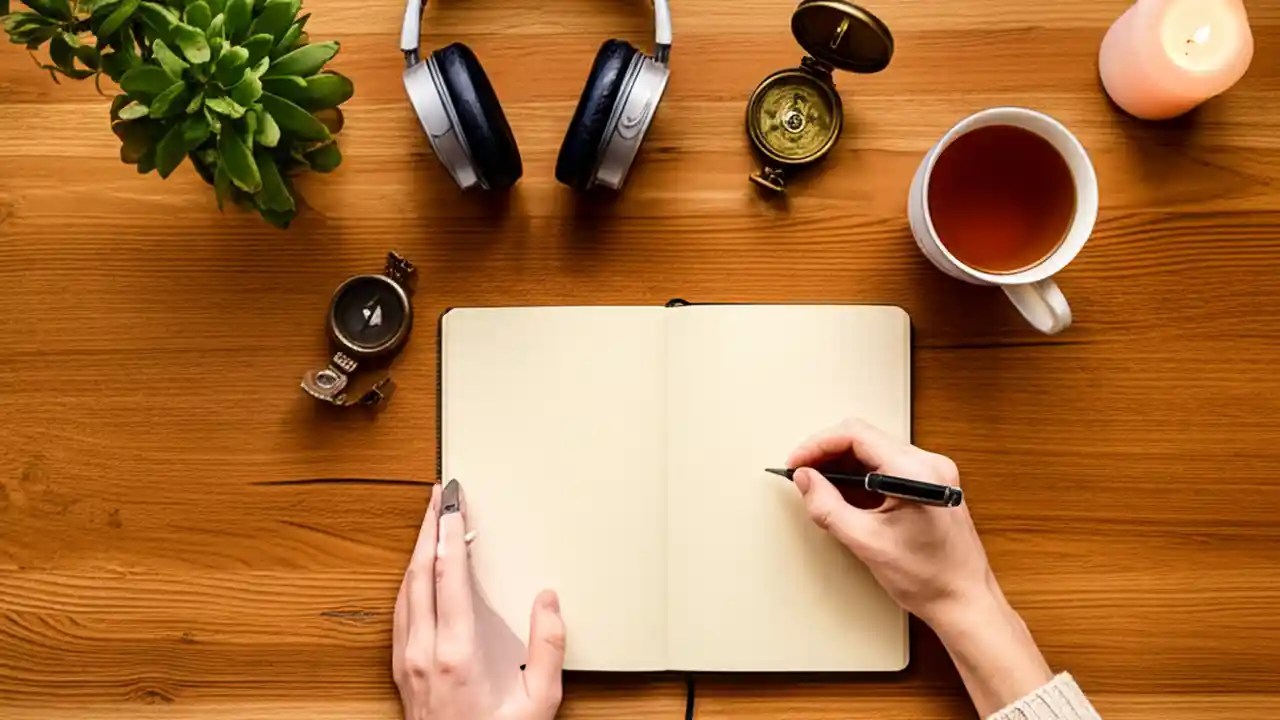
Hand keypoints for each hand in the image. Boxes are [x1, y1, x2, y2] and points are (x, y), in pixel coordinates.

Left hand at [393, 485, 565, 719]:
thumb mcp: (539, 703)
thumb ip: (547, 648)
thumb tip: (547, 599)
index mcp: (454, 653)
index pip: (446, 574)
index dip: (447, 531)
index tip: (453, 501)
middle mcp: (421, 651)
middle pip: (417, 571)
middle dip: (426, 527)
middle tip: (437, 494)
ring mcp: (405, 660)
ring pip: (403, 589)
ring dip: (415, 550)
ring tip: (429, 522)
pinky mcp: (399, 670)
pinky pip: (400, 610)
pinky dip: (409, 579)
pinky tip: (418, 570)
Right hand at [788, 418, 1051, 715]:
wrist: (965, 600)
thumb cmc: (929, 578)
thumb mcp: (866, 542)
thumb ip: (828, 507)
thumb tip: (805, 480)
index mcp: (916, 473)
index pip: (856, 435)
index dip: (818, 445)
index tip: (797, 462)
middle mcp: (930, 464)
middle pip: (865, 438)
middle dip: (827, 453)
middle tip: (802, 475)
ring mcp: (934, 473)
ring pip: (875, 450)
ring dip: (843, 464)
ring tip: (818, 486)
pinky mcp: (932, 484)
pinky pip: (889, 465)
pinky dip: (862, 475)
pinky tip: (844, 495)